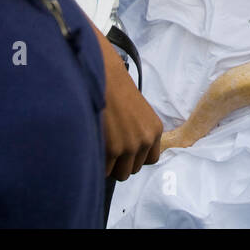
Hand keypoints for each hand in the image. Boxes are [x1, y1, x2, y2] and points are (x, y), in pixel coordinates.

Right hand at [98, 30, 162, 179]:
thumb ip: (138, 133)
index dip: (135, 158)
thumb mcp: (138, 112)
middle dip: (120, 163)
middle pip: (133, 170)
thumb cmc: (116, 90)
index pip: (150, 160)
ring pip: (119, 173)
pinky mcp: (112, 149)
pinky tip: (94, 144)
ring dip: (108, 165)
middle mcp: (145, 140)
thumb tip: (130, 156)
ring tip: (101, 146)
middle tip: (109, 147)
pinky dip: (97, 161)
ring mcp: (130, 146)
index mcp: (155, 130)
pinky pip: (104, 169)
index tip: (124, 151)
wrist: (103, 76)